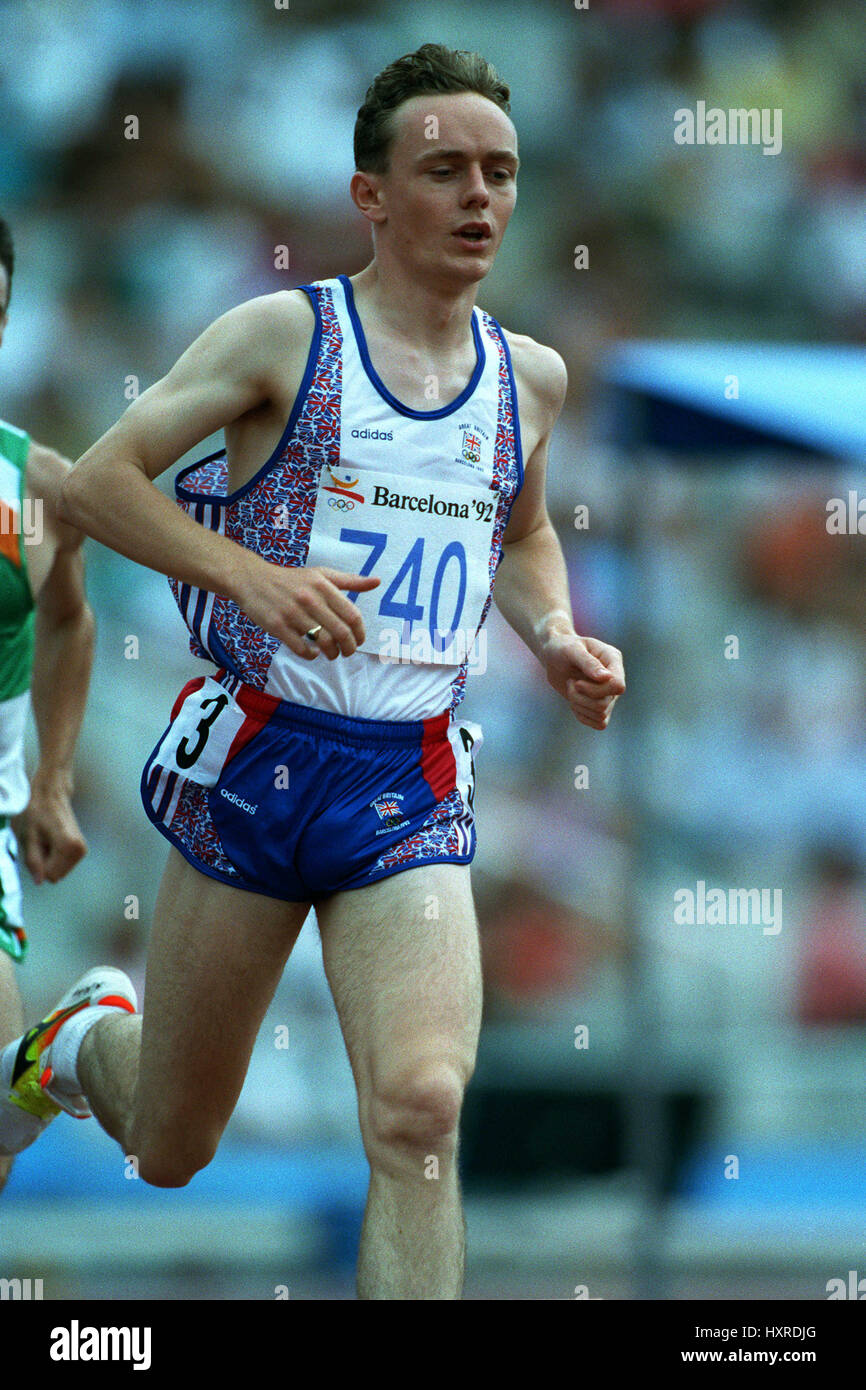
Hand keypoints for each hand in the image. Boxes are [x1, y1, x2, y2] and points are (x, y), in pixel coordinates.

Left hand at [11, 778, 86, 884]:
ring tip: (45, 839)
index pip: (51, 876)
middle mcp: (81, 850)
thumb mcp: (28, 836)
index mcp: (69, 846)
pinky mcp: (81, 849)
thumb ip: (34, 861)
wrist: (51, 793)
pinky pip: (62, 865)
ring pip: (59, 871)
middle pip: (56, 875)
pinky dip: (53, 856)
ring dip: (48, 859)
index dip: (39, 864)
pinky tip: (51, 839)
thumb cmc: (36, 811)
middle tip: (40, 842)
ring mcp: (82, 850)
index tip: (36, 845)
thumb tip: (39, 881)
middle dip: (44, 863)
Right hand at [233, 557, 380, 660]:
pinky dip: (311, 656)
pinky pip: (301, 648)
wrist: (253, 580)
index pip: (352, 615)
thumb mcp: (321, 574)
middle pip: (341, 632)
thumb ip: (350, 581)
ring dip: (332, 653)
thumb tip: (377, 581)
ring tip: (331, 654)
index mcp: (323, 586)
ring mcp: (293, 613)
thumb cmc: (292, 579)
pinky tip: (312, 653)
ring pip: (323, 642)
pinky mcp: (277, 626)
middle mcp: (310, 599)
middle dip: (349, 648)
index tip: (359, 640)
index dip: (360, 633)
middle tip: (347, 652)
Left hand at [542, 631, 624, 729]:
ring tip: (572, 689)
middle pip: (605, 704)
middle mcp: (614, 678)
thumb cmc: (562, 648)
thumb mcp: (571, 650)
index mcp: (613, 660)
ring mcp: (609, 693)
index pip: (618, 686)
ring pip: (600, 715)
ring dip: (578, 705)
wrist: (554, 656)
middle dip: (581, 697)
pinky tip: (574, 701)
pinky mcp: (601, 706)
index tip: (577, 683)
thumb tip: (606, 678)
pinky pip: (599, 723)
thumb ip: (588, 662)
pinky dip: (582, 715)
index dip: (597, 690)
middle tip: (571, 683)